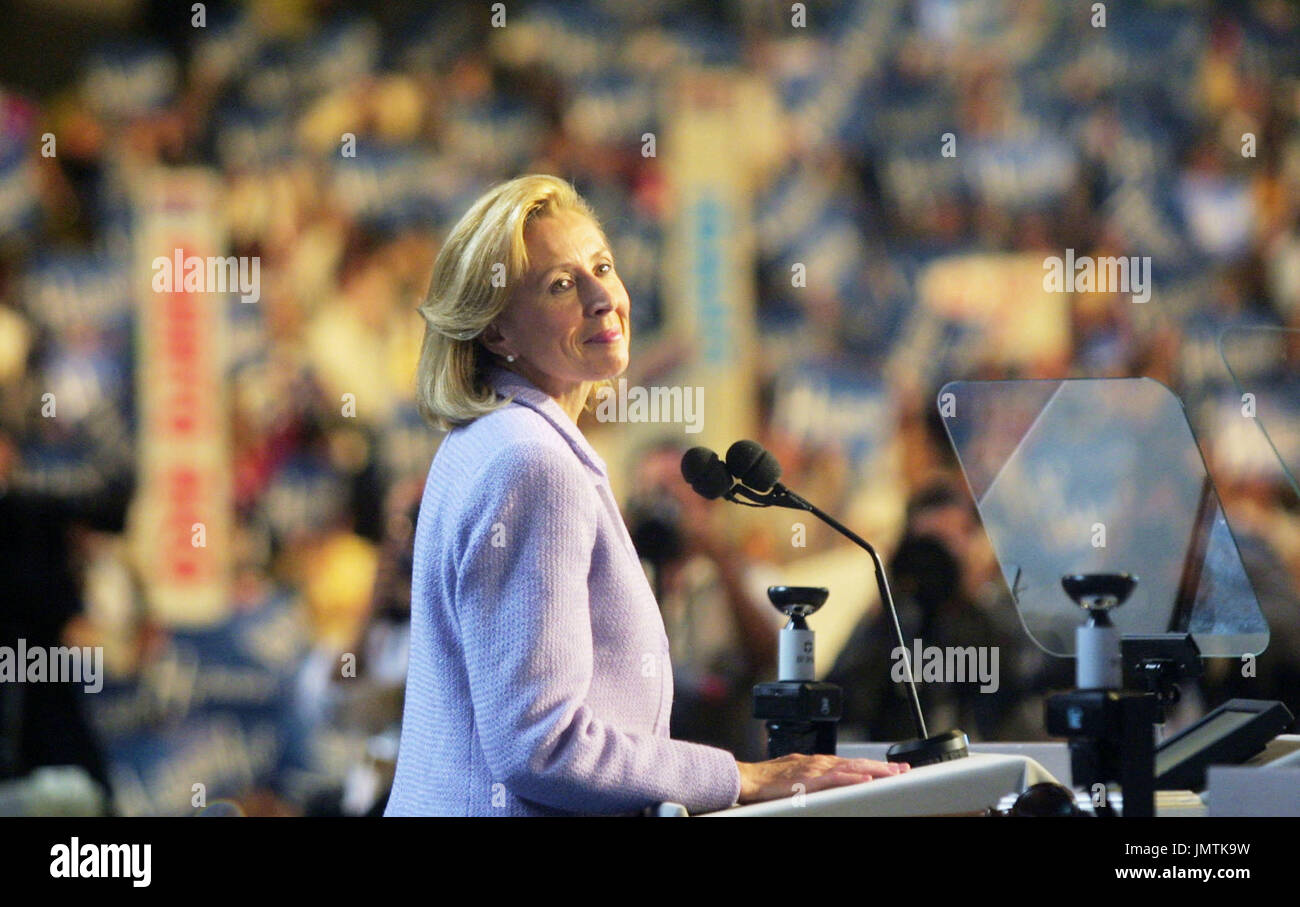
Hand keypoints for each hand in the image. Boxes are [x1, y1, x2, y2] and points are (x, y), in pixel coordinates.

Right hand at [735, 753, 909, 803]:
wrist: (748, 778)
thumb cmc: (766, 780)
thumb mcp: (795, 778)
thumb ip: (813, 780)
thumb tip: (827, 786)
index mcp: (817, 763)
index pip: (851, 764)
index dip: (872, 766)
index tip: (891, 769)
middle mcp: (819, 762)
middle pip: (857, 764)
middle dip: (881, 767)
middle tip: (903, 770)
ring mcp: (815, 769)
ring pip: (851, 769)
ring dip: (874, 771)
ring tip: (893, 774)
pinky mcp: (809, 779)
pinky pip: (835, 779)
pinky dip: (852, 779)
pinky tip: (866, 782)